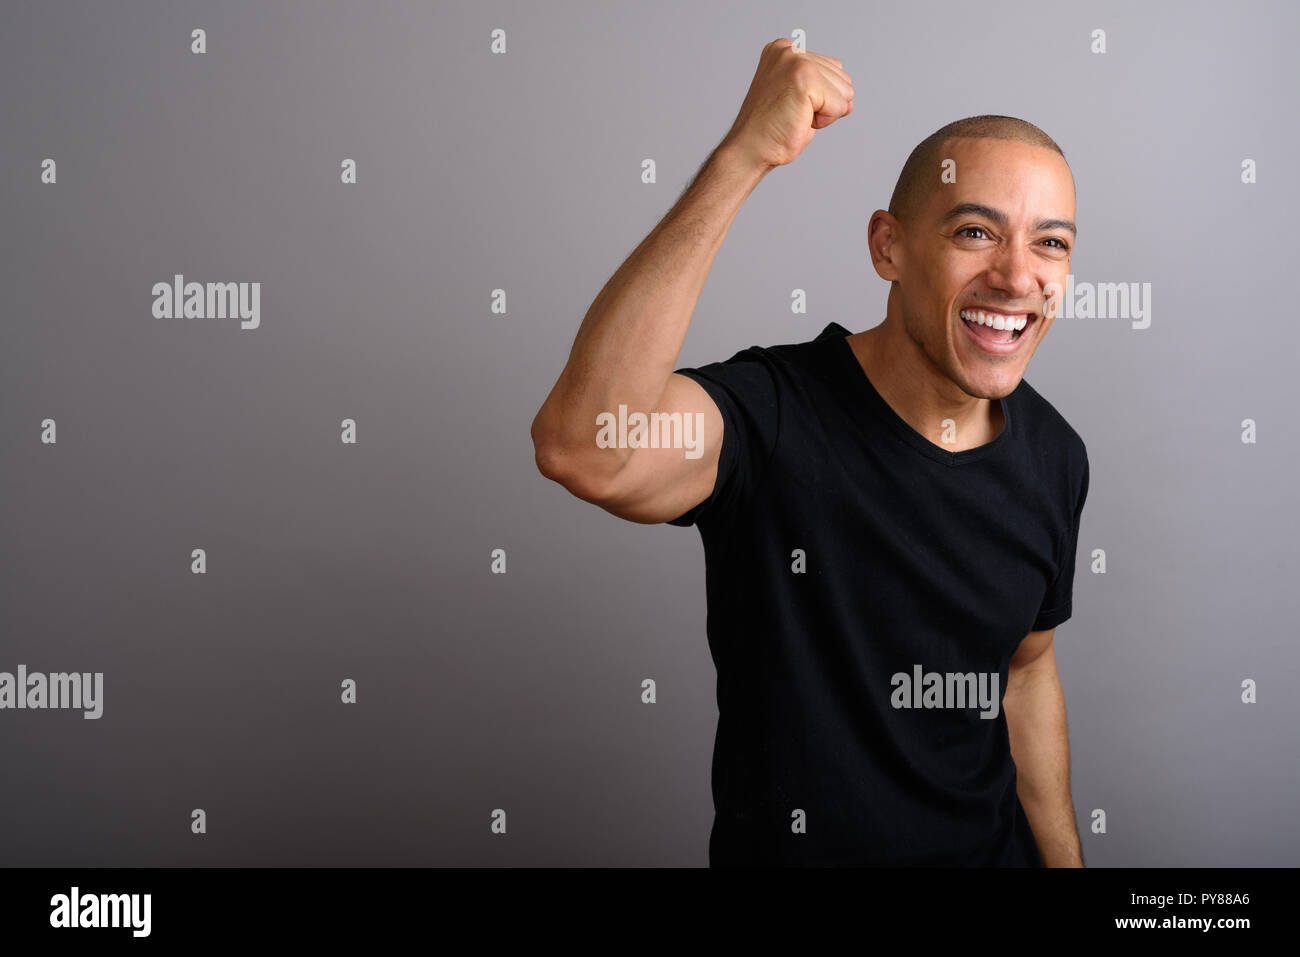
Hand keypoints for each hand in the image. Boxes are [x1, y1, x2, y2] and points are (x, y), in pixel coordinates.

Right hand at [721, 37, 853, 171]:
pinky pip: (839, 105)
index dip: (820, 98)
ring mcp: (796, 61)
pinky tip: (798, 120)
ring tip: (794, 116)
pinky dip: (824, 121)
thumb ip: (825, 90)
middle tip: (792, 114)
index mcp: (785, 50)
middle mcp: (789, 50)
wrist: (749, 150)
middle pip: (843, 78)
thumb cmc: (770, 131)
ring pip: (844, 91)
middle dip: (824, 104)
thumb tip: (850, 101)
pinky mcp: (804, 77)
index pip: (833, 70)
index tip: (790, 106)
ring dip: (824, 113)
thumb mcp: (799, 101)